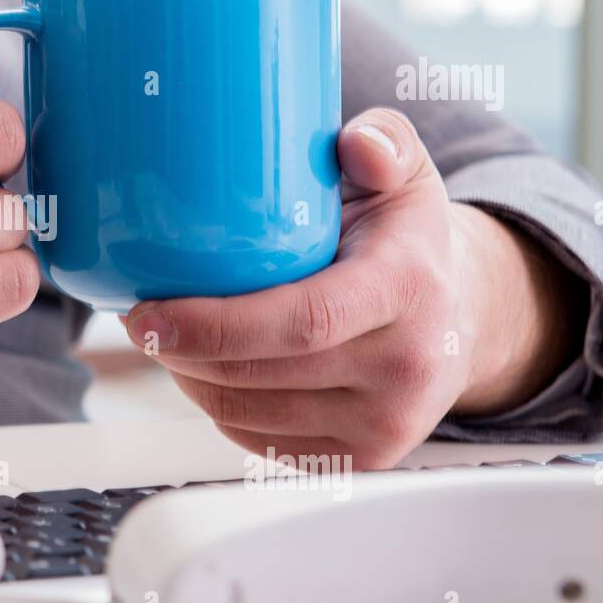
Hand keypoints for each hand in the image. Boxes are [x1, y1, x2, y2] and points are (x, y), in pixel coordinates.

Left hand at [124, 107, 583, 468]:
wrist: (461, 318)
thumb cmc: (409, 239)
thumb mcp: (405, 173)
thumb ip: (382, 142)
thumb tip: (355, 144)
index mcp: (409, 289)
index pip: (302, 320)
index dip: (214, 324)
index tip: (149, 312)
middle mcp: (407, 368)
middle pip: (262, 372)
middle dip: (183, 351)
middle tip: (140, 320)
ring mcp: (386, 424)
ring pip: (249, 413)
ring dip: (191, 379)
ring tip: (168, 340)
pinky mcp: (362, 460)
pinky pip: (260, 441)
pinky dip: (218, 407)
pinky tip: (209, 370)